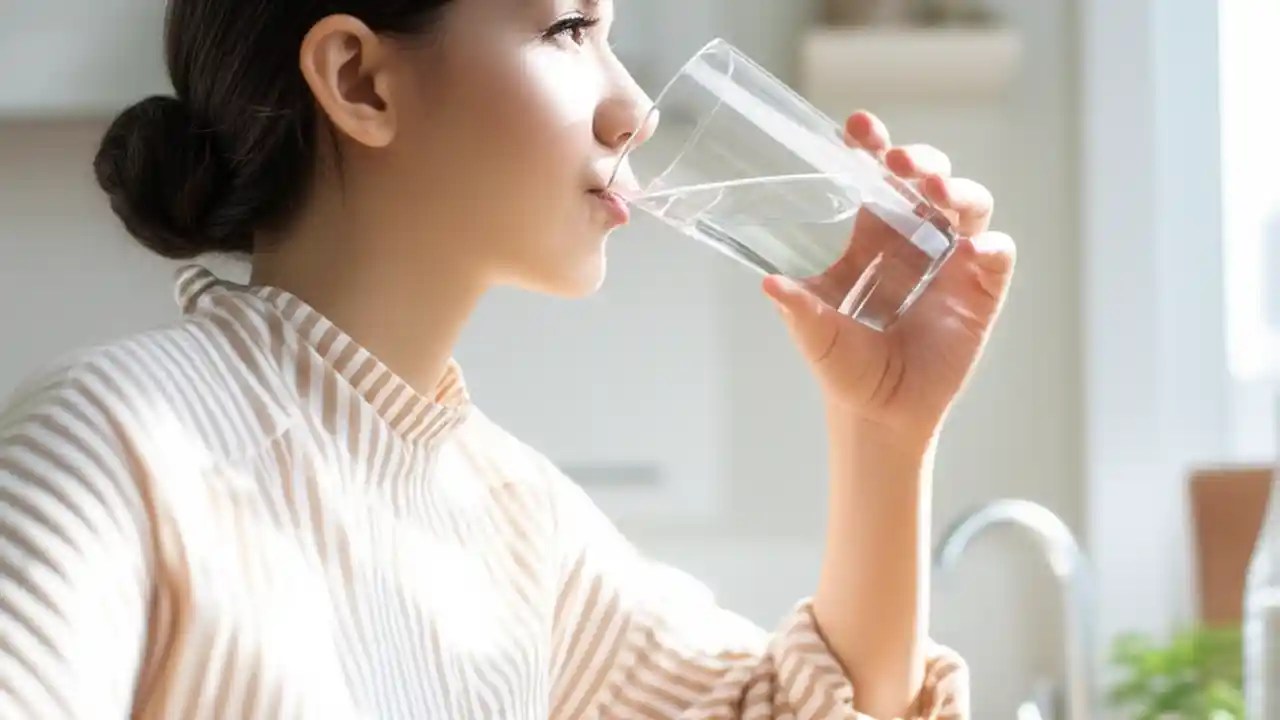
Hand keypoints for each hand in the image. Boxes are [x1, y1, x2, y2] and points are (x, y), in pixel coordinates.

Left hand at [764, 111, 1015, 439]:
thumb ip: (799, 309)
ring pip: (968, 204)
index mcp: (871, 235)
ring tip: (936, 193)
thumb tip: (771, 284)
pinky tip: (972, 252)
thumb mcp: (817, 335)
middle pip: (929, 177)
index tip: (858, 126)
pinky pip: (997, 254)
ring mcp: (952, 261)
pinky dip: (991, 246)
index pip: (875, 175)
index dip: (871, 146)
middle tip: (901, 162)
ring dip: (957, 190)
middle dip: (920, 160)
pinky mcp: (981, 291)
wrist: (882, 415)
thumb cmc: (846, 367)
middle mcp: (915, 238)